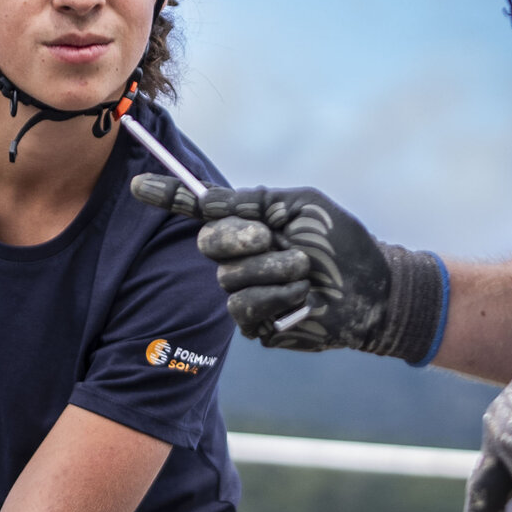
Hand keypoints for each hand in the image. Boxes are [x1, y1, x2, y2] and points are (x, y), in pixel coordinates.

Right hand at [130, 176, 443, 360]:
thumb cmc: (342, 243)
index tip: (138, 185)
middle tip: (271, 238)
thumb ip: (252, 201)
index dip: (168, 196)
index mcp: (249, 223)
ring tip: (304, 271)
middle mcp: (240, 257)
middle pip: (208, 244)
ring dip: (272, 270)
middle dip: (239, 237)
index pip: (198, 210)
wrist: (373, 291)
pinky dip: (276, 297)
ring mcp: (246, 292)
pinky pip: (244, 308)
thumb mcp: (301, 207)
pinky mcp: (257, 325)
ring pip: (229, 279)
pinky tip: (302, 297)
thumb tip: (205, 199)